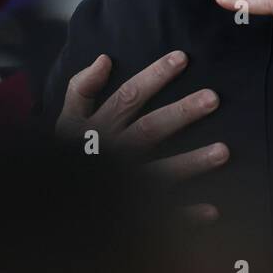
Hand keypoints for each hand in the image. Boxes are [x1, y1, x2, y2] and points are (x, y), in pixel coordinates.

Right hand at [58, 51, 228, 224]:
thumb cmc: (64, 156)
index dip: (153, 76)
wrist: (48, 205)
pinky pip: (160, 215)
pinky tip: (212, 210)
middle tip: (214, 97)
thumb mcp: (66, 121)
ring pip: (161, 171)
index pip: (128, 96)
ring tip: (224, 151)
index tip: (182, 57)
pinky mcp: (129, 212)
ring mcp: (122, 183)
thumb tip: (104, 58)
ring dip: (192, 162)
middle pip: (150, 129)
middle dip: (182, 113)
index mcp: (97, 129)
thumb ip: (81, 88)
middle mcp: (113, 152)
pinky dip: (185, 215)